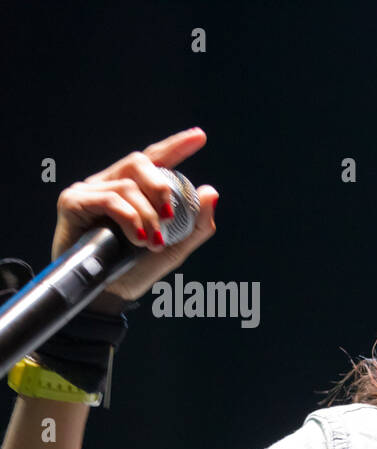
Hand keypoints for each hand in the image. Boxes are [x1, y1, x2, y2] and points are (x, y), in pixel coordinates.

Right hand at [51, 128, 218, 302]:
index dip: (176, 146)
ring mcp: (91, 190)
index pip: (156, 159)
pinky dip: (129, 217)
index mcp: (137, 189)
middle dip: (162, 186)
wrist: (111, 293)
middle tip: (170, 216)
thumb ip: (196, 223)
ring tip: (152, 242)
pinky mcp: (73, 201)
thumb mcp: (176, 247)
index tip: (200, 137)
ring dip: (147, 215)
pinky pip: (108, 198)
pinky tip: (137, 237)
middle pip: (140, 162)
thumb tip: (211, 191)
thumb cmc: (138, 267)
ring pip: (128, 185)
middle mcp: (112, 183)